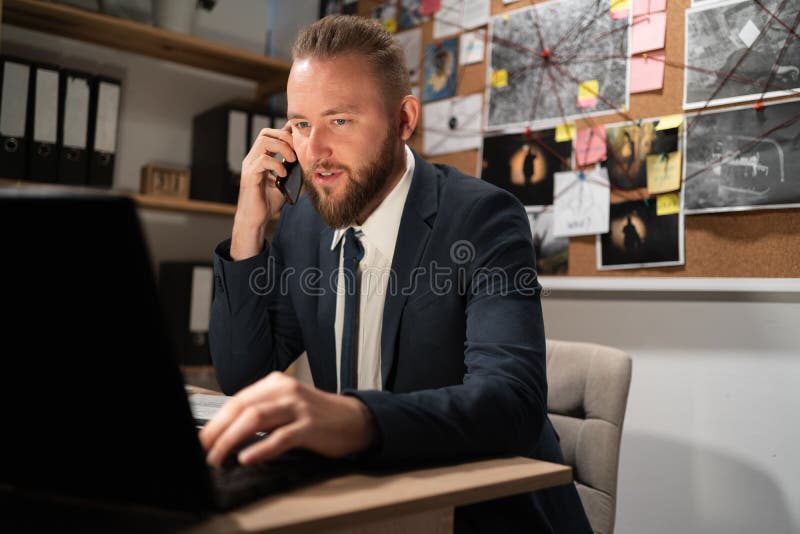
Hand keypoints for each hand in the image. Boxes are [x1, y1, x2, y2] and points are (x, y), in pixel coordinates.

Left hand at [199, 372, 377, 466]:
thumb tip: (225, 434)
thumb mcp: (285, 407)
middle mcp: (285, 390)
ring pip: (255, 419)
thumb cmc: (316, 416)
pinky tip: (247, 458)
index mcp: (275, 383)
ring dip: (231, 440)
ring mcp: (298, 407)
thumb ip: (260, 414)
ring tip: (217, 458)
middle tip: (202, 451)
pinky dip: (261, 448)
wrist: (354, 419)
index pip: (236, 400)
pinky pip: (281, 437)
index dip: (215, 422)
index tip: (200, 441)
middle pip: (241, 407)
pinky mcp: (310, 426)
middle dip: (216, 432)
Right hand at [230, 123, 296, 259]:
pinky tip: (283, 173)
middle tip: (297, 151)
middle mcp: (253, 158)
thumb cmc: (268, 201)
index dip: (286, 133)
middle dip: (285, 137)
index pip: (272, 135)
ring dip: (282, 147)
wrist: (256, 219)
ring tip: (292, 160)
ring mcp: (250, 165)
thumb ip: (293, 170)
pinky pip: (262, 160)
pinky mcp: (250, 175)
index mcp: (261, 158)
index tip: (301, 140)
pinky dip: (276, 164)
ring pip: (263, 141)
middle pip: (266, 133)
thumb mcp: (286, 182)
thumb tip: (309, 162)